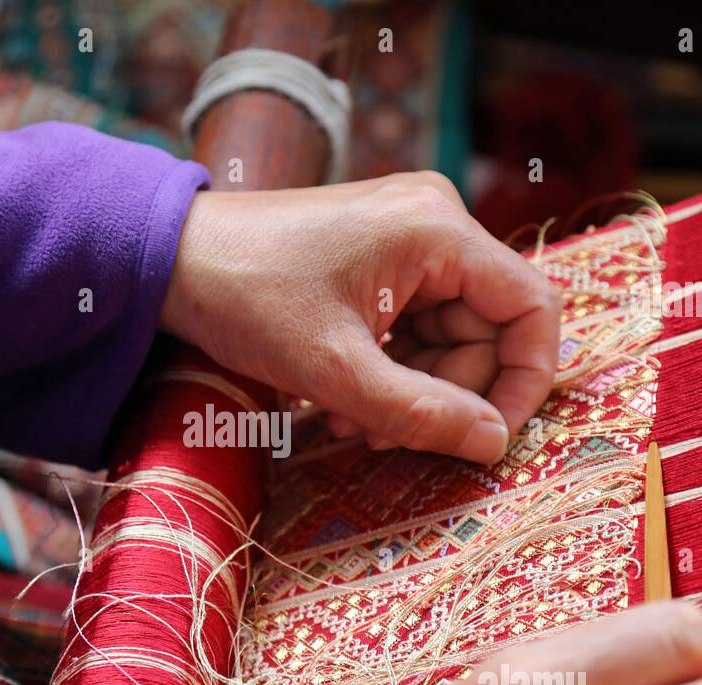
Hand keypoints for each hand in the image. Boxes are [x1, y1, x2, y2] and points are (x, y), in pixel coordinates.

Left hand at [159, 172, 560, 462]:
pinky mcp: (378, 259)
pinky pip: (413, 327)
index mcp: (438, 230)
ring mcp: (405, 239)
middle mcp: (433, 223)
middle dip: (443, 394)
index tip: (491, 435)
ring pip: (447, 336)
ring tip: (348, 420)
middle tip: (386, 435)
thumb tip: (494, 443)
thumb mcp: (336, 372)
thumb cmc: (245, 300)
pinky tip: (339, 400)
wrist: (169, 260)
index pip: (532, 307)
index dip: (526, 379)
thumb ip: (422, 413)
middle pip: (486, 330)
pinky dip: (387, 371)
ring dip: (408, 391)